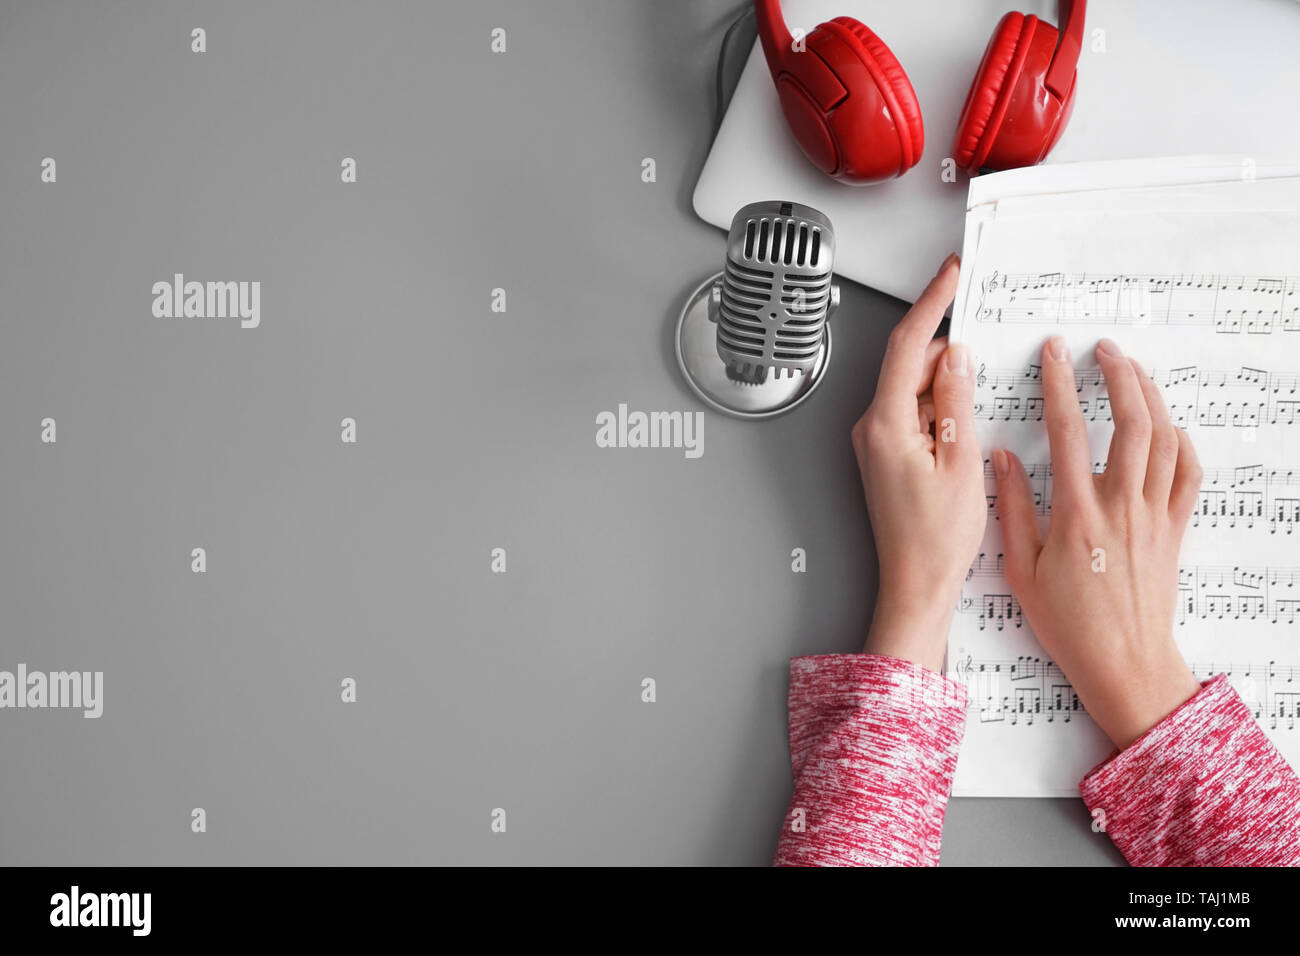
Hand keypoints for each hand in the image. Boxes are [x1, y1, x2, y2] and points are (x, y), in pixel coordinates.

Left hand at [853, 254, 986, 671]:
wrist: (916, 585)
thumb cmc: (937, 540)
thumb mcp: (961, 463)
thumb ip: (956, 403)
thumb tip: (957, 356)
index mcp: (885, 425)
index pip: (907, 344)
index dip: (932, 302)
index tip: (951, 274)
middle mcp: (871, 428)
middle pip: (909, 363)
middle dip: (947, 344)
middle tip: (985, 327)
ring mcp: (876, 441)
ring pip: (913, 388)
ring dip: (946, 380)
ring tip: (984, 386)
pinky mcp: (886, 454)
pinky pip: (913, 413)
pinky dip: (940, 405)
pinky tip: (967, 416)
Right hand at [994, 336, 1202, 749]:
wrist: (1125, 664)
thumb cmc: (1069, 625)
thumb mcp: (1021, 570)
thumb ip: (1012, 509)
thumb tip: (1001, 458)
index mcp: (1078, 515)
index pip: (1068, 432)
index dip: (1059, 385)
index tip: (1053, 354)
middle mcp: (1122, 508)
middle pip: (1130, 422)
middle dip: (1118, 375)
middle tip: (1103, 350)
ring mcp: (1154, 517)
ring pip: (1164, 439)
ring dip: (1151, 397)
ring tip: (1134, 371)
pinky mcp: (1174, 530)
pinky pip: (1188, 474)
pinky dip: (1182, 442)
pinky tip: (1168, 426)